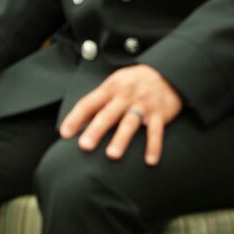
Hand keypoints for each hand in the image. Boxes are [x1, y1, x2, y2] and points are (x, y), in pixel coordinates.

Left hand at [58, 64, 182, 164]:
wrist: (168, 72)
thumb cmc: (135, 81)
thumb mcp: (115, 83)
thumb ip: (99, 101)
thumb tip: (78, 122)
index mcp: (111, 88)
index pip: (89, 103)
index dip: (76, 118)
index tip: (65, 133)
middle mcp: (126, 95)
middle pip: (108, 114)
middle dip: (96, 130)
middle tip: (84, 146)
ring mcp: (143, 104)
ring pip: (130, 122)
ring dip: (121, 139)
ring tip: (112, 155)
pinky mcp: (160, 113)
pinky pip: (156, 131)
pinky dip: (154, 146)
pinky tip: (150, 160)